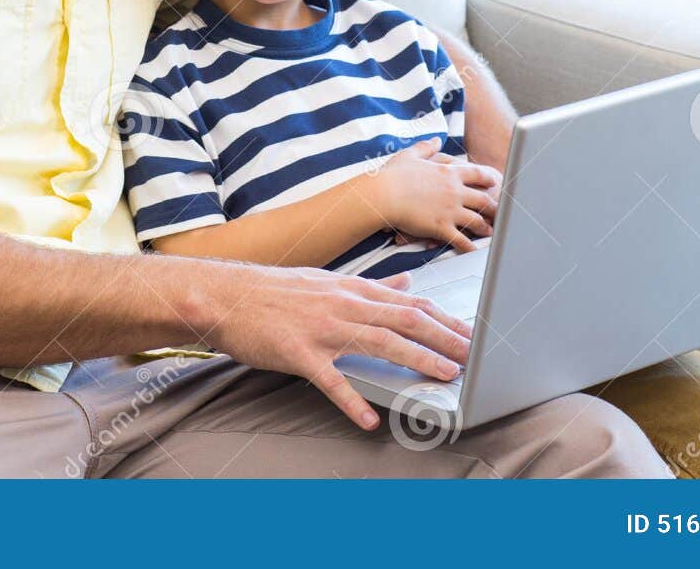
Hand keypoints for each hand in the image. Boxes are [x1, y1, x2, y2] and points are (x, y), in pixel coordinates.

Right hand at [200, 263, 472, 428]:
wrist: (225, 296)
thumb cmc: (274, 292)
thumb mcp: (328, 281)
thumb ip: (369, 286)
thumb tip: (405, 282)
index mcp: (352, 289)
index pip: (409, 302)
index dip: (444, 320)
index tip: (471, 334)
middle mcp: (343, 304)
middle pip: (405, 319)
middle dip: (444, 337)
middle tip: (473, 355)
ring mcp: (322, 327)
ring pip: (379, 341)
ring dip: (416, 359)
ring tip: (444, 376)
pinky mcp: (298, 352)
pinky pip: (330, 379)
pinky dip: (352, 400)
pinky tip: (369, 419)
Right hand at [362, 139, 499, 252]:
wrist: (383, 194)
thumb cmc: (393, 175)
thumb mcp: (410, 155)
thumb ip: (426, 147)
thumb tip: (437, 139)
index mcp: (449, 172)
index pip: (478, 174)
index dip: (489, 179)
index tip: (496, 182)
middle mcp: (454, 191)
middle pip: (484, 199)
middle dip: (494, 207)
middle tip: (500, 212)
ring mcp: (450, 210)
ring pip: (476, 220)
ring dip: (485, 227)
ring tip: (490, 232)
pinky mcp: (441, 227)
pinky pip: (460, 239)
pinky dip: (469, 246)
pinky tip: (474, 250)